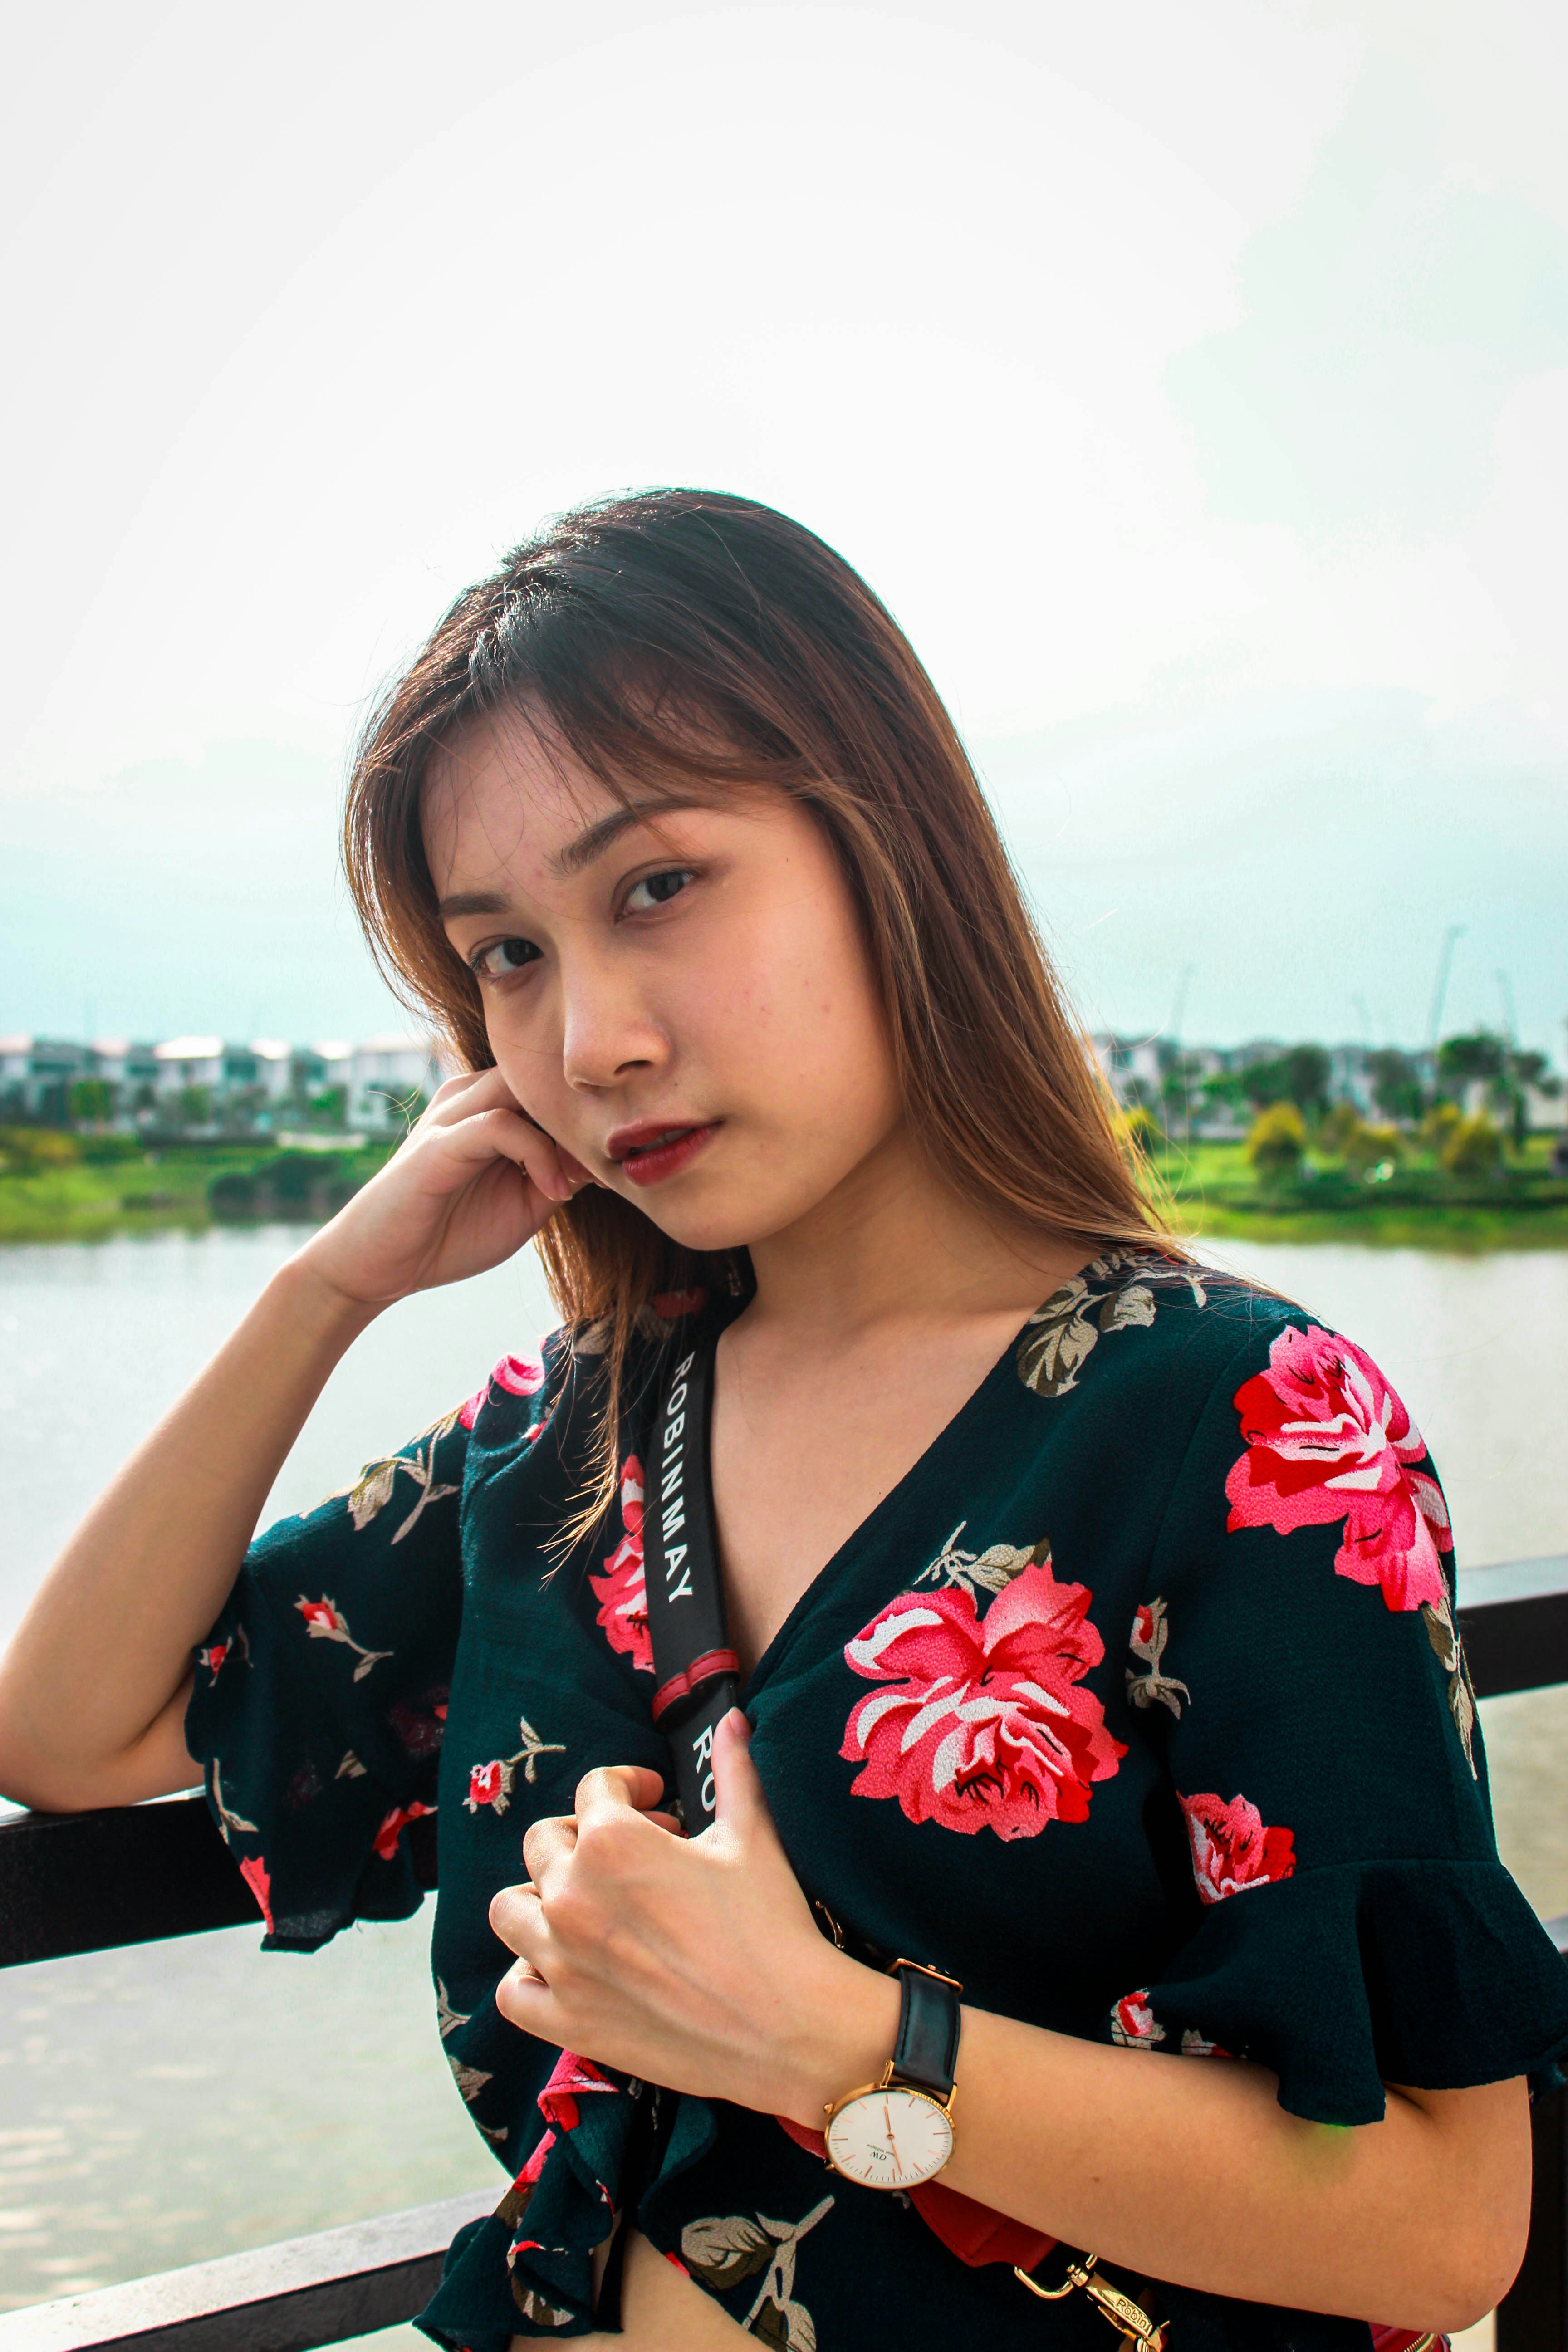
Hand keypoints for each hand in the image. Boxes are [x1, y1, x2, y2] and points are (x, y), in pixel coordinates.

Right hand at [293, 1067, 593, 1308]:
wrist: (378, 1267)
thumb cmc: (449, 1234)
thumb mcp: (523, 1205)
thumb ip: (559, 1175)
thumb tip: (603, 1157)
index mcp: (490, 1106)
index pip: (552, 1087)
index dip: (593, 1116)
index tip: (621, 1160)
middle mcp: (469, 1097)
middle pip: (543, 1076)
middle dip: (585, 1113)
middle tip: (612, 1158)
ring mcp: (451, 1116)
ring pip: (525, 1090)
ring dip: (565, 1132)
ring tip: (585, 1177)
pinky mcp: (438, 1143)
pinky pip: (499, 1125)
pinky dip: (537, 1153)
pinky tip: (553, 1190)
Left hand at [489, 1711, 899, 2127]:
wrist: (788, 2028)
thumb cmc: (772, 1927)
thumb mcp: (752, 1836)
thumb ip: (733, 1771)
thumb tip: (732, 1722)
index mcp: (612, 1840)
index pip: (595, 1788)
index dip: (630, 1787)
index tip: (657, 1803)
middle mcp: (572, 1894)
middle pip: (544, 1842)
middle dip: (582, 1838)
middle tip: (630, 1859)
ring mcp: (561, 1961)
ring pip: (511, 1909)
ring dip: (540, 1899)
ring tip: (584, 1906)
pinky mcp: (566, 2020)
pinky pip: (513, 1990)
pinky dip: (530, 1975)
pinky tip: (568, 1967)